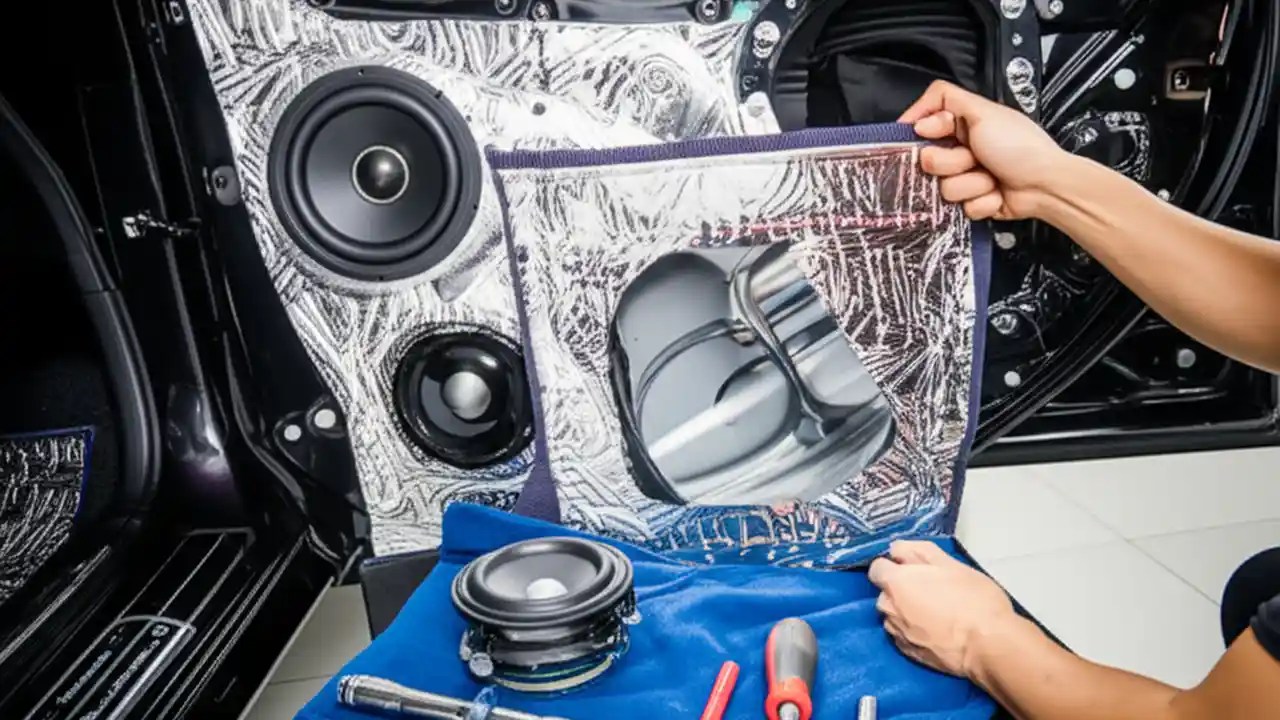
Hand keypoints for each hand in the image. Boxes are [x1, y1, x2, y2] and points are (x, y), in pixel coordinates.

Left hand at [868, 540, 1016, 677]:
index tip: (914, 568)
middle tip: (932, 590)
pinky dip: (914, 631)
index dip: (895, 565)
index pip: (877, 567)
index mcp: (896, 582)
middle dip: (902, 589)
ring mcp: (897, 633)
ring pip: (894, 615)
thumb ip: (917, 551)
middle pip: (886, 592)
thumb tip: (896, 549)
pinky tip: (936, 630)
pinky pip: (903, 635)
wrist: (988, 645)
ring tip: (936, 613)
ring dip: (906, 611)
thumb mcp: (949, 563)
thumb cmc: (973, 600)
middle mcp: (889, 608)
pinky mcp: (908, 653)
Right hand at [900, 80, 1069, 220]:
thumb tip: (917, 120)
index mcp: (964, 123)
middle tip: (974, 157)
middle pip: (929, 158)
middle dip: (952, 162)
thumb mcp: (985, 113)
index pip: (923, 120)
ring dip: (970, 183)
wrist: (1046, 185)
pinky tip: (996, 192)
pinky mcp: (972, 200)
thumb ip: (947, 104)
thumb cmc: (1023, 147)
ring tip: (991, 177)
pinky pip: (959, 206)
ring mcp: (966, 176)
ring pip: (944, 186)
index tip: (924, 135)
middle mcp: (962, 149)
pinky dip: (980, 200)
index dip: (921, 130)